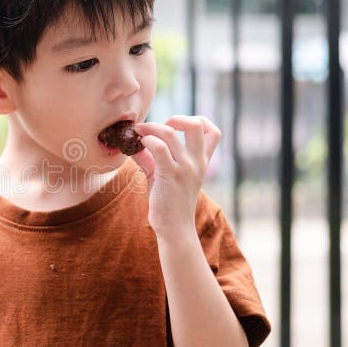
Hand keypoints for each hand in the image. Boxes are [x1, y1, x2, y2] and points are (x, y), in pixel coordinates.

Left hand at [130, 115, 220, 238]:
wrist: (174, 228)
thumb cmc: (169, 202)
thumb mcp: (164, 175)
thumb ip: (152, 158)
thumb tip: (133, 145)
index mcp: (201, 161)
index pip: (213, 131)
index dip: (197, 120)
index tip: (177, 126)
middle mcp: (196, 162)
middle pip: (197, 124)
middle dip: (175, 118)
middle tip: (158, 127)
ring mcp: (185, 168)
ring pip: (170, 133)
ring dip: (151, 128)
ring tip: (139, 133)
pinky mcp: (170, 176)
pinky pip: (159, 148)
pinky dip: (147, 141)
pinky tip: (138, 146)